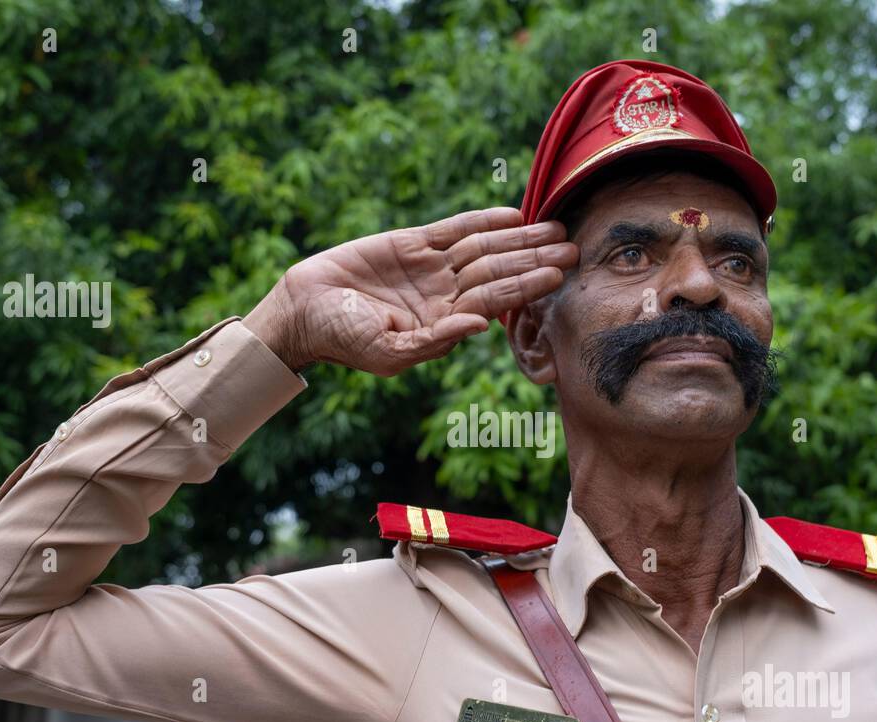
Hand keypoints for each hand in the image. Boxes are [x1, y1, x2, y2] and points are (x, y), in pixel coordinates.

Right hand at [244, 207, 577, 374]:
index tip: (558, 273)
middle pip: (499, 271)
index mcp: (445, 325)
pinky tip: (512, 215)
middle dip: (535, 259)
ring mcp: (431, 269)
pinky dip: (482, 220)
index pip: (496, 301)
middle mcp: (445, 295)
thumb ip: (435, 341)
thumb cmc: (343, 340)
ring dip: (519, 239)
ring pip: (484, 249)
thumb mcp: (389, 352)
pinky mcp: (413, 244)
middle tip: (572, 246)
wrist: (304, 310)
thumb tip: (480, 325)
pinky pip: (454, 229)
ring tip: (553, 227)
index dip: (527, 285)